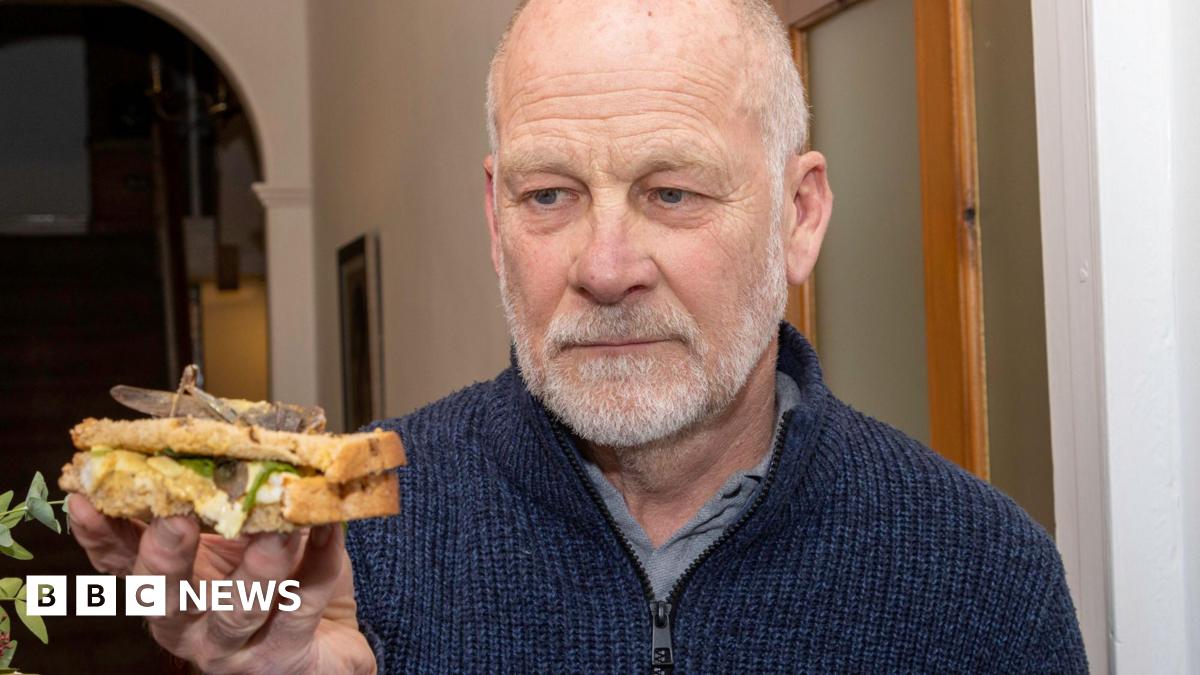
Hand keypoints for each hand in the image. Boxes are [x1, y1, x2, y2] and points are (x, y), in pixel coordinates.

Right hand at [67, 494, 376, 674]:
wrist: (327, 647)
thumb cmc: (278, 583)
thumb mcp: (242, 541)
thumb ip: (227, 504)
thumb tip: (225, 441)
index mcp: (170, 590)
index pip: (122, 564)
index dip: (101, 534)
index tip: (87, 496)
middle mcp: (191, 626)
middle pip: (164, 598)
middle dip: (167, 554)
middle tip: (177, 514)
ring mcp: (235, 648)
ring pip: (238, 609)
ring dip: (260, 562)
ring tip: (278, 525)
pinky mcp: (285, 656)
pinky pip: (302, 605)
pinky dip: (319, 559)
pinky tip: (328, 526)